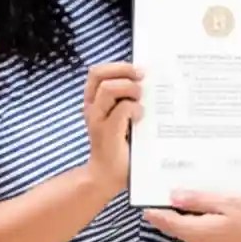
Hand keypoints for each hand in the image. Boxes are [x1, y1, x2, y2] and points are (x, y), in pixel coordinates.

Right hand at [82, 62, 142, 194]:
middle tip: (142, 78)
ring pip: (108, 89)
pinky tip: (141, 116)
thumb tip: (148, 80)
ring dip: (129, 88)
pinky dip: (135, 108)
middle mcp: (92, 108)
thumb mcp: (122, 117)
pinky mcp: (107, 133)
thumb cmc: (120, 145)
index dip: (118, 66)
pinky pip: (122, 110)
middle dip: (123, 71)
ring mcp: (97, 120)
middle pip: (99, 74)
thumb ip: (128, 99)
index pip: (98, 72)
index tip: (138, 70)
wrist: (107, 175)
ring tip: (140, 98)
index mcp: (94, 101)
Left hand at [144, 191, 240, 241]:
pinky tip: (218, 207)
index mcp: (196, 232)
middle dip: (174, 205)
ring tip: (199, 189)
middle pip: (178, 224)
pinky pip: (207, 234)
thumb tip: (172, 195)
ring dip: (193, 212)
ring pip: (194, 229)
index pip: (163, 221)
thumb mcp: (231, 202)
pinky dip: (207, 221)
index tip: (145, 193)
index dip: (153, 207)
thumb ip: (200, 199)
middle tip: (174, 181)